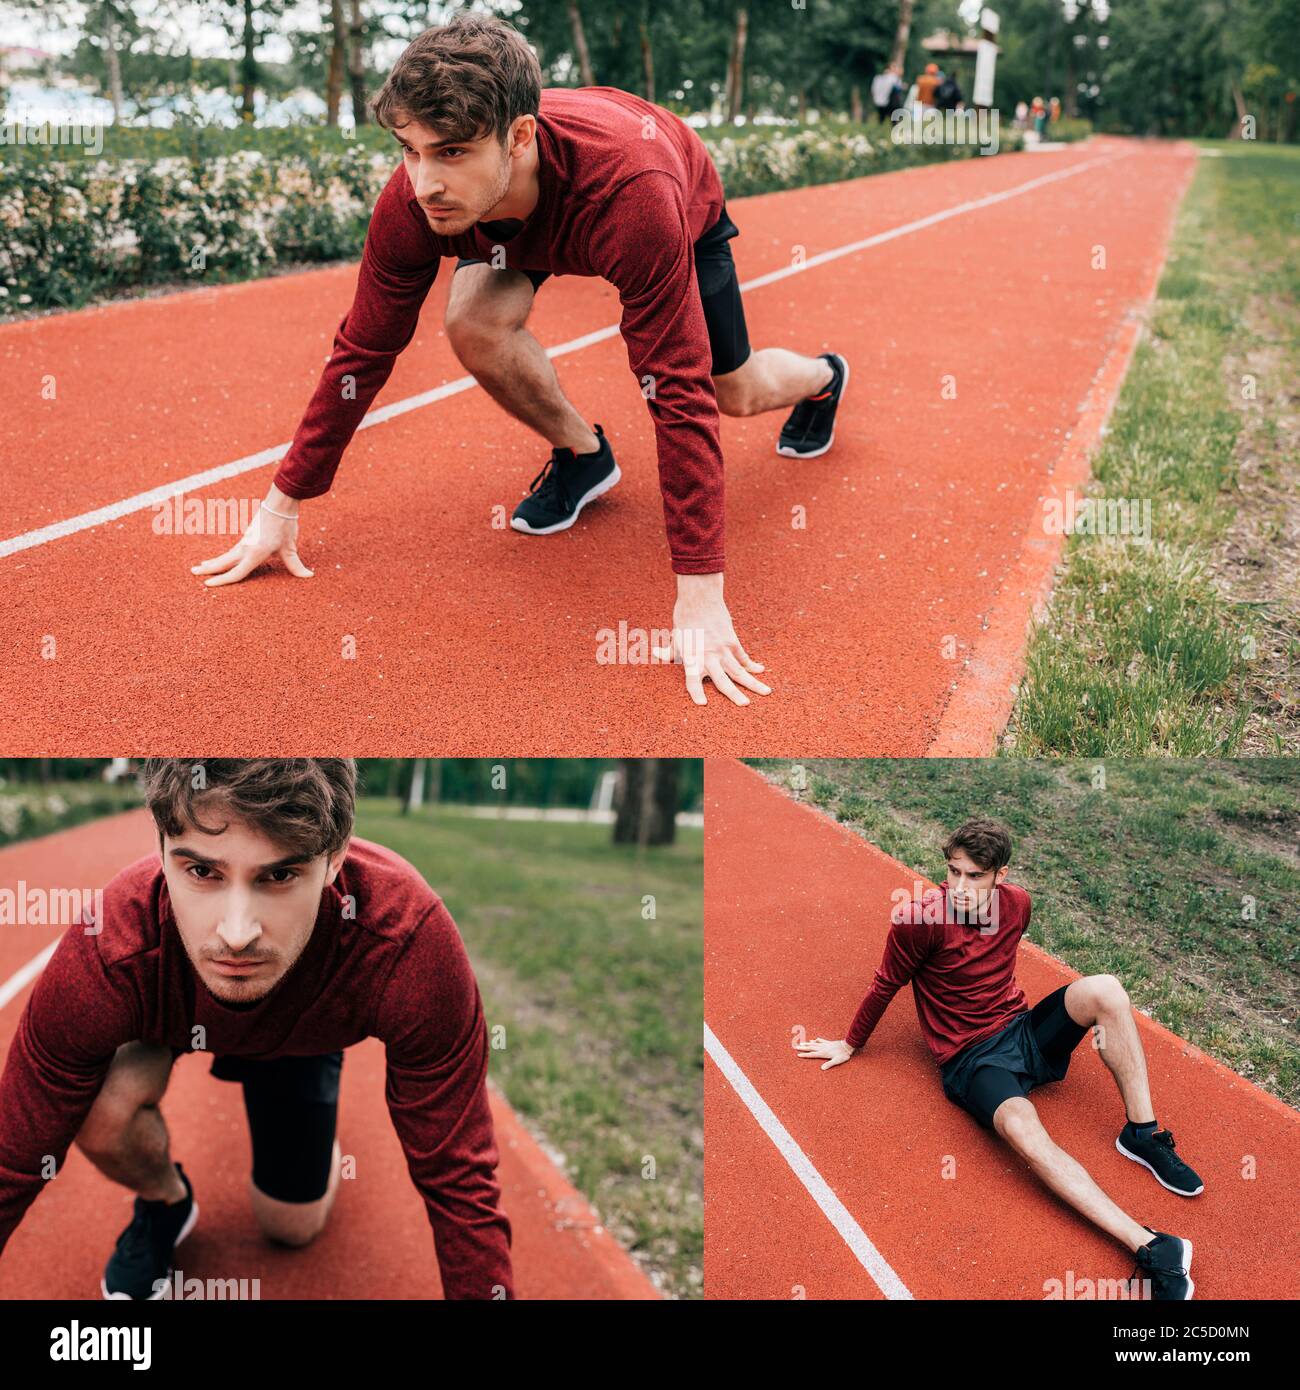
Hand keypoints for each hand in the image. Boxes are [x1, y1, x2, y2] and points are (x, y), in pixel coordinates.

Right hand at [191, 487, 312, 586]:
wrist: (279, 504)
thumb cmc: (284, 525)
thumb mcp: (290, 548)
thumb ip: (296, 565)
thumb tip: (309, 576)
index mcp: (254, 553)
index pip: (236, 572)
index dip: (221, 580)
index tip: (207, 585)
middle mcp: (245, 548)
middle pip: (223, 562)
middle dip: (209, 569)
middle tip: (193, 573)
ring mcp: (244, 542)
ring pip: (226, 556)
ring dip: (213, 562)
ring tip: (201, 566)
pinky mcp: (247, 537)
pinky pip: (232, 551)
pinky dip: (224, 557)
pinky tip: (220, 559)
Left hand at [653, 573, 771, 705]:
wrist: (699, 600)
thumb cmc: (684, 620)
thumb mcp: (675, 638)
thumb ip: (668, 652)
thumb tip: (655, 653)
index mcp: (691, 659)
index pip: (692, 681)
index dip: (696, 692)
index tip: (702, 704)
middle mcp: (708, 657)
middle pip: (723, 681)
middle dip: (734, 694)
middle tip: (745, 705)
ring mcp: (722, 650)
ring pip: (739, 671)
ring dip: (753, 682)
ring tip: (767, 692)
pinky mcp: (732, 641)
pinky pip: (743, 657)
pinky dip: (752, 665)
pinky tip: (760, 671)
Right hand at [794, 1037, 855, 1070]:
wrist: (847, 1046)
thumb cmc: (842, 1055)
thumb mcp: (836, 1061)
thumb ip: (829, 1064)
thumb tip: (822, 1069)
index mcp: (823, 1053)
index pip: (812, 1054)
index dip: (805, 1055)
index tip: (798, 1054)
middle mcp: (822, 1048)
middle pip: (811, 1048)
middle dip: (803, 1048)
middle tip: (796, 1047)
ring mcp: (825, 1044)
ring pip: (814, 1044)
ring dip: (807, 1044)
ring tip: (801, 1043)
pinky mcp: (828, 1042)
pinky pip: (820, 1041)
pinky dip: (816, 1041)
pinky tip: (813, 1040)